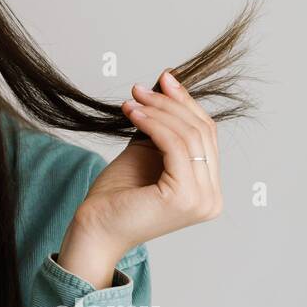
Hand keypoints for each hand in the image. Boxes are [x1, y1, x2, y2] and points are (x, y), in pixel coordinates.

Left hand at [69, 68, 223, 263]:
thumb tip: (167, 82)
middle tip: (141, 88)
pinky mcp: (184, 196)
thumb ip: (162, 126)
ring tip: (132, 100)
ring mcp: (202, 200)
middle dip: (171, 103)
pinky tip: (134, 113)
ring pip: (188, 136)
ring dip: (158, 111)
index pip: (206, 136)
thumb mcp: (146, 153)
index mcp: (208, 190)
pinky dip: (153, 123)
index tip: (164, 78)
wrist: (94, 228)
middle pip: (201, 133)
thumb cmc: (116, 196)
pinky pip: (174, 145)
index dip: (186, 104)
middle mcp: (212, 199)